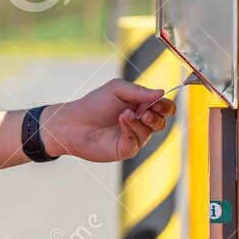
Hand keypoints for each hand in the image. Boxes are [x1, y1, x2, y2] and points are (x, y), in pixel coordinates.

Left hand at [39, 79, 175, 162]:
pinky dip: (131, 129)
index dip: (166, 105)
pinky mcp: (125, 149)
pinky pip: (136, 141)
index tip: (159, 101)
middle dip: (157, 115)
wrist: (73, 122)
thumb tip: (162, 92)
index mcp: (141, 106)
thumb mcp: (117, 89)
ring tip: (124, 114)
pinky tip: (121, 120)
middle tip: (146, 111)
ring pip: (149, 131)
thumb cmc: (93, 104)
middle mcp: (140, 123)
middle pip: (162, 121)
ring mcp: (134, 137)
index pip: (164, 107)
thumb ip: (139, 91)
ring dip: (139, 121)